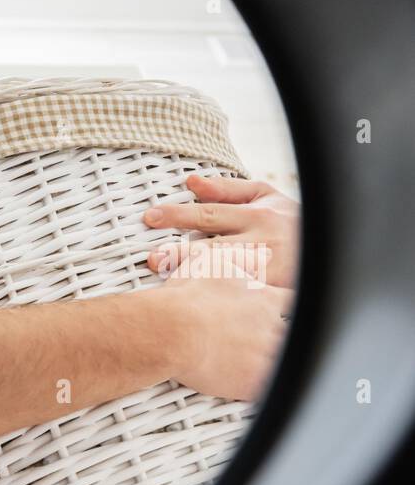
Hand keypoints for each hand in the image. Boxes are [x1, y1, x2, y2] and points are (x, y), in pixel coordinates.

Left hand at [144, 174, 300, 291]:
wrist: (333, 251)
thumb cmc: (289, 222)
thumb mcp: (264, 197)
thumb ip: (227, 190)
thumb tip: (191, 183)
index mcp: (256, 215)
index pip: (209, 213)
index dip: (177, 215)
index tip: (150, 216)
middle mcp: (261, 242)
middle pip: (211, 249)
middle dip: (178, 254)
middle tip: (152, 258)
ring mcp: (266, 271)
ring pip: (223, 275)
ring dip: (192, 278)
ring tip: (165, 280)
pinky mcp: (270, 293)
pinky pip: (238, 296)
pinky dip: (215, 299)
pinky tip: (193, 301)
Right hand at [159, 251, 294, 401]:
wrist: (171, 330)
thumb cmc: (185, 297)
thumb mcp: (212, 263)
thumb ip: (240, 258)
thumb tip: (262, 255)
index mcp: (264, 300)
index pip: (293, 302)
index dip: (293, 307)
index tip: (293, 310)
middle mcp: (270, 327)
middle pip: (294, 334)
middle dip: (289, 338)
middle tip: (284, 343)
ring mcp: (263, 356)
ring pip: (287, 363)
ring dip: (282, 364)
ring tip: (279, 369)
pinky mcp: (250, 381)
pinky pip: (272, 390)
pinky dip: (271, 391)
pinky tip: (270, 392)